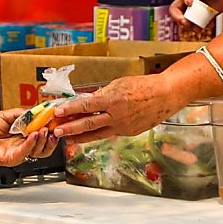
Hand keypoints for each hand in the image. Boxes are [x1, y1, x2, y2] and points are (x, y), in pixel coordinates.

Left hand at [0, 108, 62, 171]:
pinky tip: (33, 134)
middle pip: (45, 144)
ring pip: (39, 150)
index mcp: (24, 136)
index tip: (55, 118)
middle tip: (53, 125)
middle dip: (51, 135)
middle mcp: (24, 145)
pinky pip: (26, 152)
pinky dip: (32, 143)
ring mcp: (20, 153)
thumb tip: (36, 111)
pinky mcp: (13, 158)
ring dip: (43, 139)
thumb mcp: (6, 116)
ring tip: (43, 129)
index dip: (50, 126)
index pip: (42, 133)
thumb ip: (21, 114)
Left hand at [49, 74, 181, 141]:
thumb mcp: (119, 84)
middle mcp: (116, 116)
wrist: (166, 96)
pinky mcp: (128, 133)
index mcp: (112, 100)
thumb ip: (102, 94)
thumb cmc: (143, 86)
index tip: (58, 112)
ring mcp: (122, 127)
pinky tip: (89, 135)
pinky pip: (109, 133)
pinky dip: (98, 134)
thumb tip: (86, 100)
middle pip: (88, 124)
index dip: (70, 110)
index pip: (85, 106)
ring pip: (97, 134)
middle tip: (57, 132)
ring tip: (68, 139)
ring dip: (80, 137)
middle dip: (70, 128)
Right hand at [167, 0, 222, 25]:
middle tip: (185, 22)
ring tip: (198, 28)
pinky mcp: (200, 16)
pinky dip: (203, 26)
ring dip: (190, 25)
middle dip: (178, 17)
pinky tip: (211, 23)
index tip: (190, 3)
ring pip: (185, 20)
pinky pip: (198, 24)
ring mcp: (192, 9)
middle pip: (175, 9)